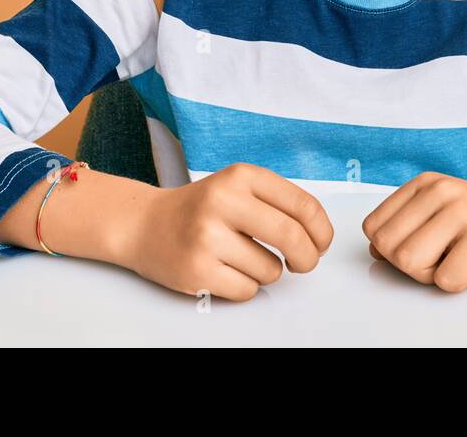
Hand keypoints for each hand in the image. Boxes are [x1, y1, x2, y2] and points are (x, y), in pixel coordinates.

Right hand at [110, 162, 333, 301]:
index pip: (303, 205)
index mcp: (240, 176)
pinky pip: (247, 290)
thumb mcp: (238, 187)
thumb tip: (319, 237)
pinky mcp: (196, 270)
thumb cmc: (201, 208)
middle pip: (292, 237)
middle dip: (308, 258)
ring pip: (271, 270)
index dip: (322, 230)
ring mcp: (207, 237)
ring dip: (268, 272)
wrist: (144, 224)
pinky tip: (226, 271)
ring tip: (243, 259)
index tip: (321, 243)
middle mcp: (223, 201)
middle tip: (304, 263)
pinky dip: (245, 287)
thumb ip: (278, 203)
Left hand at [362, 172, 466, 291]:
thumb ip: (408, 226)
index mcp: (425, 183)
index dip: (394, 250)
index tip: (425, 247)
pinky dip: (459, 283)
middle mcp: (440, 190)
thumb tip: (375, 250)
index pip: (374, 228)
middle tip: (443, 259)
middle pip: (387, 248)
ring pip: (409, 263)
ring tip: (459, 261)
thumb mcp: (444, 212)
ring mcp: (463, 211)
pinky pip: (446, 280)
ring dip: (432, 276)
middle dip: (410, 266)